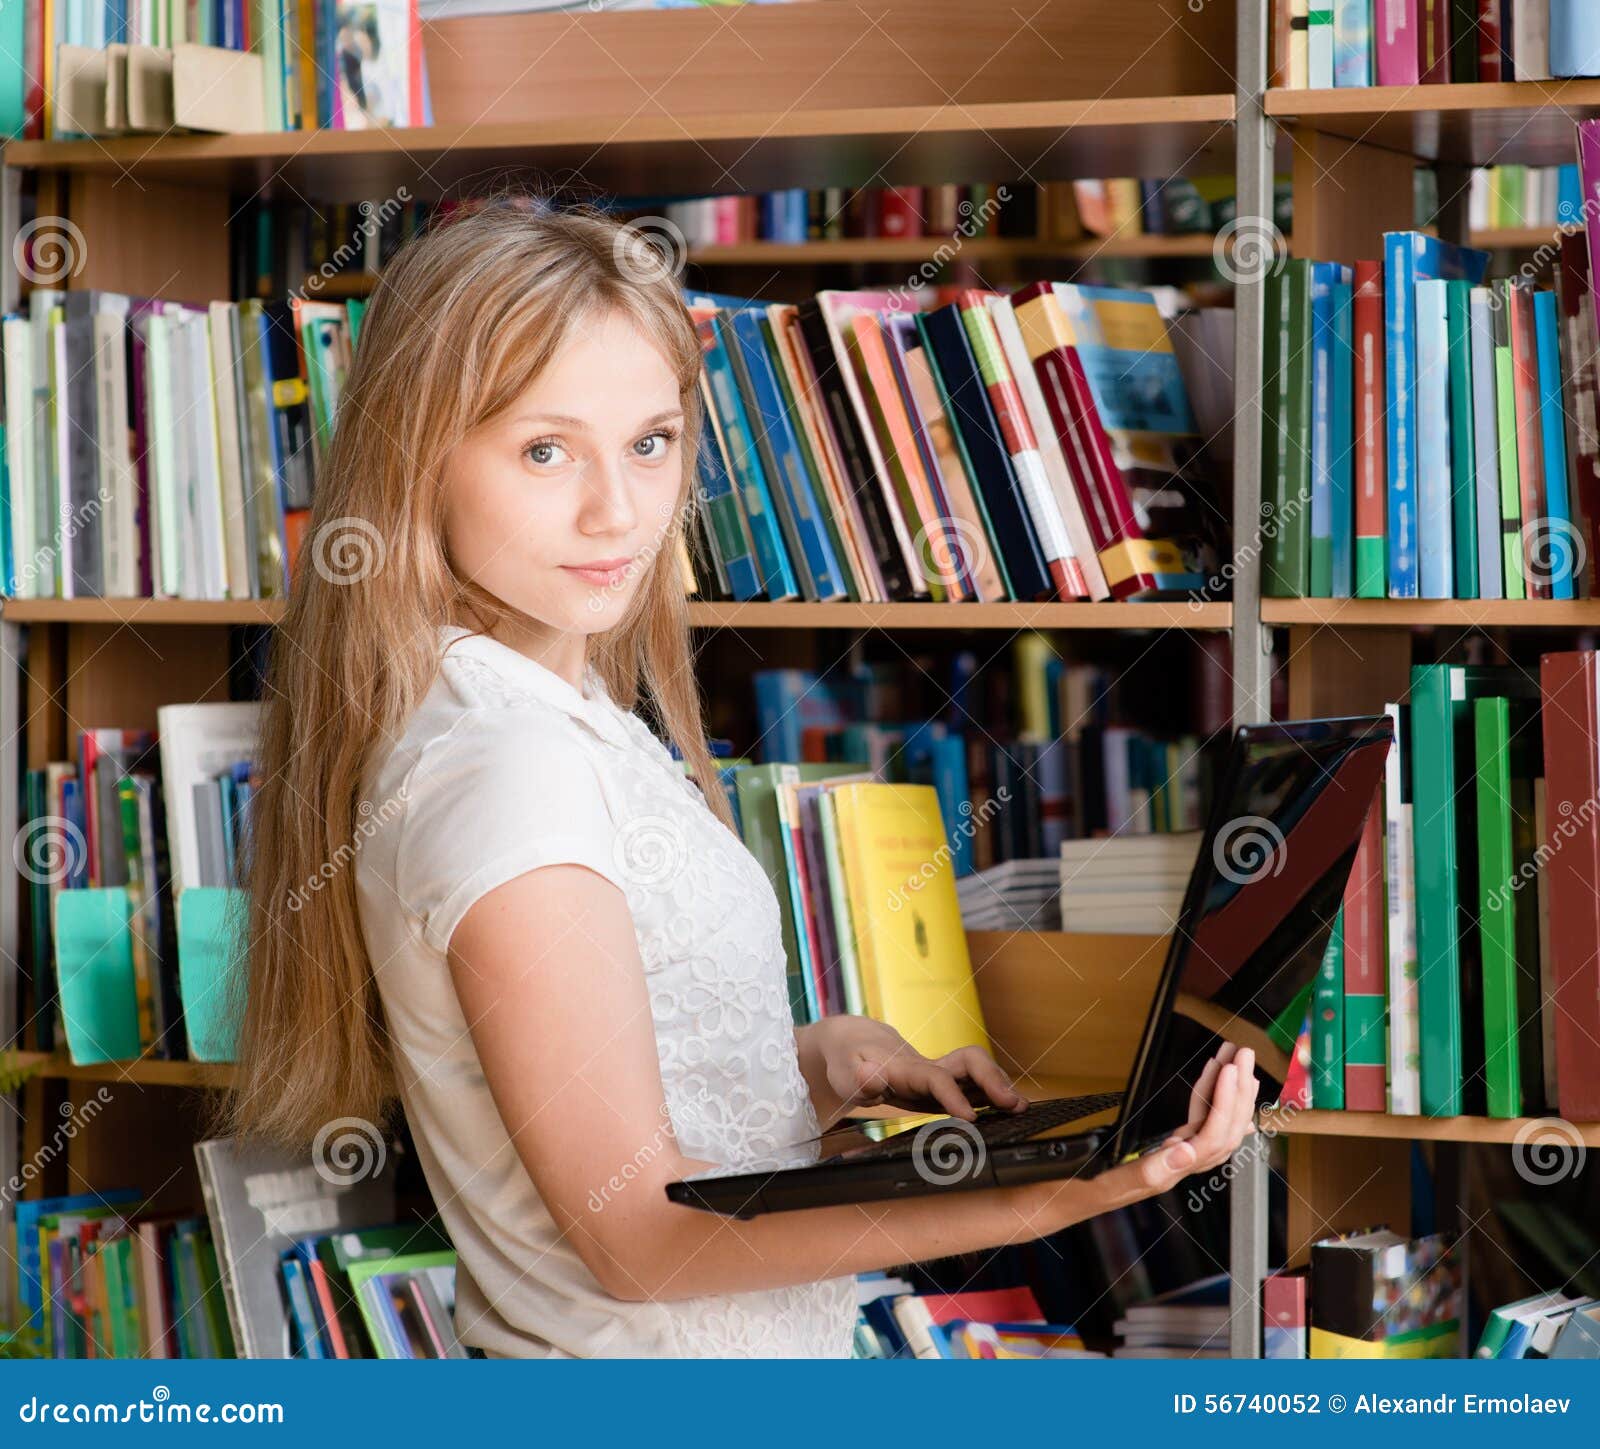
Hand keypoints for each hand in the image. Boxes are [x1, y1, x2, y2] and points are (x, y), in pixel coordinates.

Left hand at [800, 1016, 1027, 1126]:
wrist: (854, 1042)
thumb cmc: (848, 1061)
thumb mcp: (845, 1074)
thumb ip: (859, 1079)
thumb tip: (868, 1074)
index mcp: (905, 1067)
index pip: (935, 1078)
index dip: (953, 1096)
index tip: (970, 1118)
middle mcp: (928, 1066)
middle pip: (970, 1062)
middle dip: (994, 1080)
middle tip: (1016, 1106)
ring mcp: (939, 1072)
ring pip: (978, 1069)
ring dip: (1001, 1085)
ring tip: (1023, 1108)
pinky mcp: (944, 1082)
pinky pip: (975, 1081)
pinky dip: (995, 1091)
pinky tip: (1012, 1109)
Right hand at [1085, 1043, 1259, 1210]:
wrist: (1078, 1198)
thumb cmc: (1090, 1190)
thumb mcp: (1113, 1181)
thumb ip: (1149, 1171)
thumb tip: (1185, 1151)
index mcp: (1173, 1170)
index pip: (1213, 1135)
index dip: (1224, 1100)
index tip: (1227, 1069)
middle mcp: (1184, 1163)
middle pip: (1226, 1127)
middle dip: (1238, 1088)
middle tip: (1241, 1053)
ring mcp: (1182, 1156)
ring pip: (1220, 1123)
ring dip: (1231, 1090)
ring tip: (1235, 1057)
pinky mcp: (1174, 1147)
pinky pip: (1206, 1123)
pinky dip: (1217, 1100)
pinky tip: (1227, 1091)